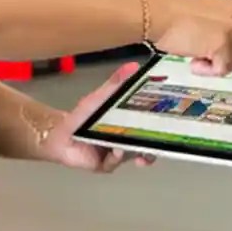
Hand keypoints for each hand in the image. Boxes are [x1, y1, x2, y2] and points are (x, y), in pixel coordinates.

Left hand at [41, 62, 155, 172]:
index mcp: (129, 124)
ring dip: (138, 152)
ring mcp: (118, 154)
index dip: (162, 126)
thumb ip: (116, 82)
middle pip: (148, 145)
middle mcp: (127, 141)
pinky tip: (117, 150)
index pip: (151, 126)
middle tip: (159, 143)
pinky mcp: (106, 165)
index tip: (170, 122)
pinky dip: (117, 157)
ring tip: (138, 149)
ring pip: (133, 156)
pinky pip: (115, 163)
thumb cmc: (82, 116)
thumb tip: (133, 65)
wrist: (60, 134)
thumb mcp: (101, 96)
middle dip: (154, 145)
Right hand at [146, 0, 231, 75]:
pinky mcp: (223, 42)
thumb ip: (222, 32)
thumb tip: (221, 57)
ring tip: (193, 51)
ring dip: (214, 65)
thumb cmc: (172, 16)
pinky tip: (192, 57)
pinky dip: (206, 69)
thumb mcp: (205, 20)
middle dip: (225, 60)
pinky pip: (221, 69)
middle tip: (200, 52)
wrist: (156, 12)